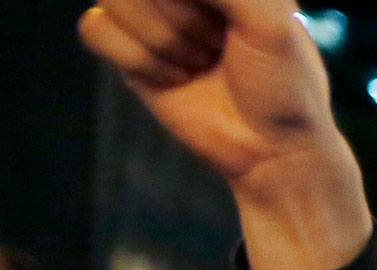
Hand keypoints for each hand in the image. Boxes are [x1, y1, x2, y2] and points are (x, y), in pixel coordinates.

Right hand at [79, 0, 339, 189]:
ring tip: (200, 62)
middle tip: (218, 47)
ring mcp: (151, 11)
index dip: (194, 4)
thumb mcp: (270, 21)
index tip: (229, 25)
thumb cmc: (282, 84)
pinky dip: (137, 61)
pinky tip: (175, 77)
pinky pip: (94, 28)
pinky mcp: (127, 45)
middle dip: (182, 21)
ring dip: (163, 42)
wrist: (269, 149)